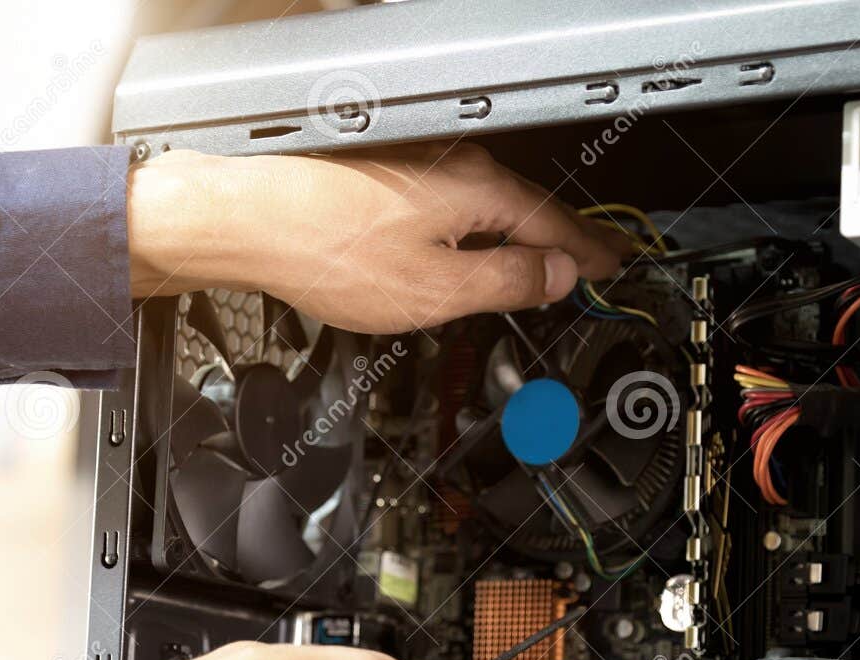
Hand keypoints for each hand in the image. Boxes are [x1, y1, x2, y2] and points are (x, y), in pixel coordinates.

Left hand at [126, 143, 631, 332]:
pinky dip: (478, 232)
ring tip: (541, 266)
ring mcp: (418, 170)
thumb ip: (504, 282)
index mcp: (477, 192)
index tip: (613, 267)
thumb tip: (552, 276)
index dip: (589, 254)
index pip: (556, 227)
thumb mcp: (436, 290)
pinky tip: (471, 250)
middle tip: (591, 267)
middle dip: (561, 243)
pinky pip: (454, 207)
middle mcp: (453, 169)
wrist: (246, 221)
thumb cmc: (326, 251)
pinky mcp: (385, 180)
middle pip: (526, 211)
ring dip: (518, 238)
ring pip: (488, 209)